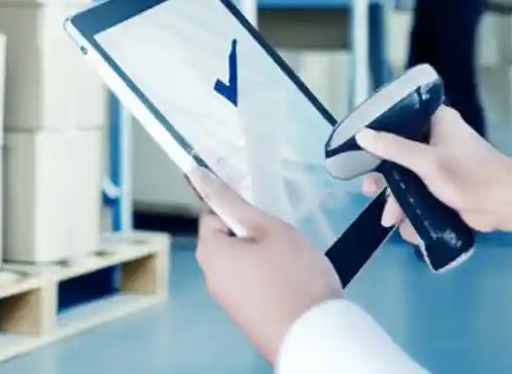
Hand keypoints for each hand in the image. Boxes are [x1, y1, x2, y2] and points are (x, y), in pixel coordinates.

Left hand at [189, 168, 341, 363]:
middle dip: (253, 238)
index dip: (239, 213)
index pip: (212, 216)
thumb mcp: (269, 229)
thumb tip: (196, 174)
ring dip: (264, 260)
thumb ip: (233, 202)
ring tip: (293, 266)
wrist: (316, 337)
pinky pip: (253, 288)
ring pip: (243, 265)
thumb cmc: (294, 276)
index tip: (265, 220)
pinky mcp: (247, 320)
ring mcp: (228, 303)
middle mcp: (211, 280)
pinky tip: (293, 287)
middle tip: (283, 243)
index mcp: (210, 254)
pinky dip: (270, 283)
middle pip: (227, 242)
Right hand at [357, 107, 511, 244]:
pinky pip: (420, 193)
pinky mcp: (445, 186)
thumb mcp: (426, 161)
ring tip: (389, 219)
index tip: (360, 152)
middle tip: (370, 190)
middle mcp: (437, 138)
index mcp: (437, 122)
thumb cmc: (469, 175)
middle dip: (385, 178)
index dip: (377, 135)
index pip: (399, 120)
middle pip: (399, 154)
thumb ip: (393, 148)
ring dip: (398, 199)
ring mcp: (441, 163)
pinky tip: (406, 226)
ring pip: (408, 177)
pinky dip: (413, 208)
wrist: (506, 205)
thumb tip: (362, 135)